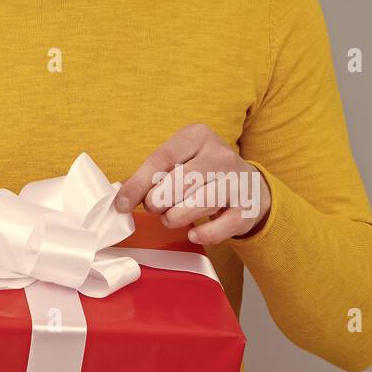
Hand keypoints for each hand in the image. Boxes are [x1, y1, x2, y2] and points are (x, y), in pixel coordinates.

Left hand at [114, 124, 270, 244]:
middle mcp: (220, 155)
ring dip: (175, 217)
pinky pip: (219, 227)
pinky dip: (201, 234)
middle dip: (158, 202)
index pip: (161, 160)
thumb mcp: (180, 160)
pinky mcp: (246, 208)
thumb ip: (153, 174)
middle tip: (156, 207)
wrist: (249, 185)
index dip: (138, 185)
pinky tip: (193, 233)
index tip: (122, 204)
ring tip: (171, 217)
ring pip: (198, 203)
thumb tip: (122, 197)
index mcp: (198, 136)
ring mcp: (237, 181)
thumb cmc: (204, 173)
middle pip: (179, 182)